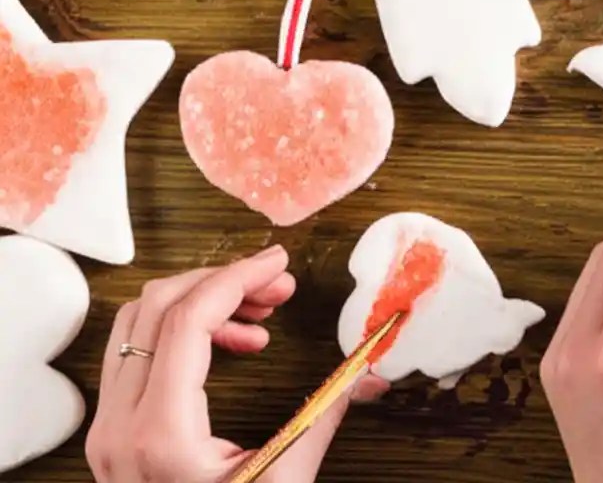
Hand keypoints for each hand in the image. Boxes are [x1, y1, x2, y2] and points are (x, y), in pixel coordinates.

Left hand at [86, 245, 383, 481]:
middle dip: (224, 283)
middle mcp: (120, 425)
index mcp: (160, 433)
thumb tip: (370, 375)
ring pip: (139, 326)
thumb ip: (324, 417)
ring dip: (200, 305)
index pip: (189, 319)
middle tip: (278, 286)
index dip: (238, 277)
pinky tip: (232, 348)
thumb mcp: (283, 481)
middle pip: (157, 308)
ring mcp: (109, 430)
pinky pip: (137, 355)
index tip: (278, 263)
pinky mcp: (113, 435)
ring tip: (259, 319)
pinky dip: (181, 334)